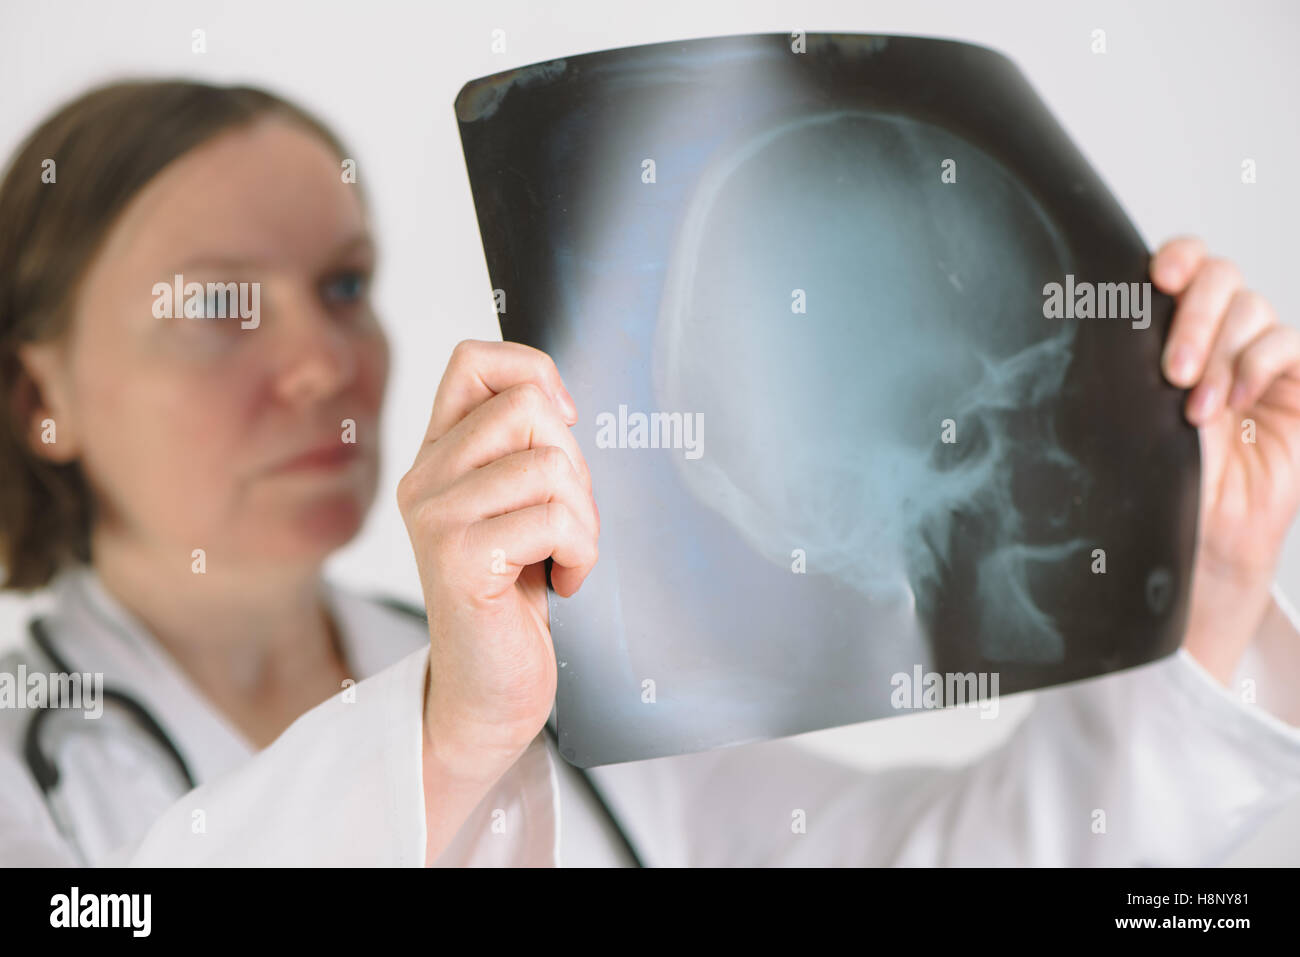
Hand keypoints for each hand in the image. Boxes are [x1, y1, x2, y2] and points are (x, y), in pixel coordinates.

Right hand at [397, 340, 597, 841]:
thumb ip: (521, 449)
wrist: (489, 687)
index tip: (562, 423)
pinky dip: (580, 553)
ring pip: (550, 465)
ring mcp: (436, 518)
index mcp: (437, 456)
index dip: (533, 372)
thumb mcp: (517, 505)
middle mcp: (425, 479)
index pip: (473, 361)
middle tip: (567, 520)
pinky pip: (554, 519)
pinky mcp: (460, 559)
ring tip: (565, 555)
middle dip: (575, 463)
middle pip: (528, 407)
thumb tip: (555, 395)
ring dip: (584, 518)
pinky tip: (561, 582)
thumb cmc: (513, 596)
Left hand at [1153, 238, 1299, 683]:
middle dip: (1196, 316)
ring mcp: (1256, 358)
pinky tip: (1234, 403)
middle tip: (1172, 370)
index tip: (1158, 278)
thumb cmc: (1154, 482)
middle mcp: (1214, 336)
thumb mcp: (1130, 415)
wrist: (1197, 540)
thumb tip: (1105, 313)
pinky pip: (1286, 343)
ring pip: (1252, 309)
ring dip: (1221, 353)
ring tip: (1196, 410)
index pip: (1183, 265)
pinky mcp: (1295, 385)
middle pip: (1220, 276)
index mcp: (1167, 332)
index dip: (1179, 256)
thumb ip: (1129, 363)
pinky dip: (1258, 365)